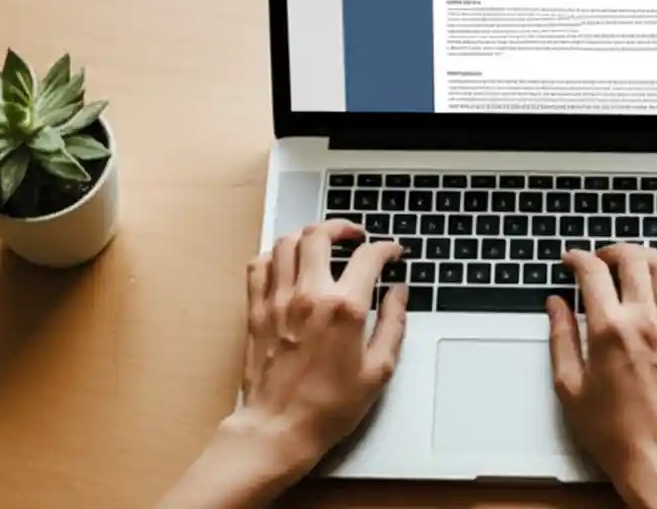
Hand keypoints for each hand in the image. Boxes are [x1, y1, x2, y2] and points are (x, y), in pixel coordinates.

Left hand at [159, 220, 406, 507]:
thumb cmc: (330, 406)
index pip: (369, 257)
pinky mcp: (256, 310)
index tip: (393, 253)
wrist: (279, 428)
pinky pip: (259, 265)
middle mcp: (309, 294)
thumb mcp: (378, 369)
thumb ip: (393, 323)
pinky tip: (288, 265)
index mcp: (345, 308)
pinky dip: (274, 256)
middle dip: (342, 228)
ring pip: (287, 242)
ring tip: (322, 245)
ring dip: (308, 236)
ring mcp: (278, 299)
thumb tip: (400, 293)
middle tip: (355, 237)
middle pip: (320, 235)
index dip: (386, 248)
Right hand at [547, 241, 656, 508]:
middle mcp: (643, 319)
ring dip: (642, 252)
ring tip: (628, 257)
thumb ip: (561, 338)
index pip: (591, 273)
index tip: (569, 259)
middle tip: (597, 260)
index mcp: (608, 330)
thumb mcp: (570, 386)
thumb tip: (554, 305)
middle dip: (608, 251)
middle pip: (628, 259)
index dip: (577, 258)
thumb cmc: (613, 430)